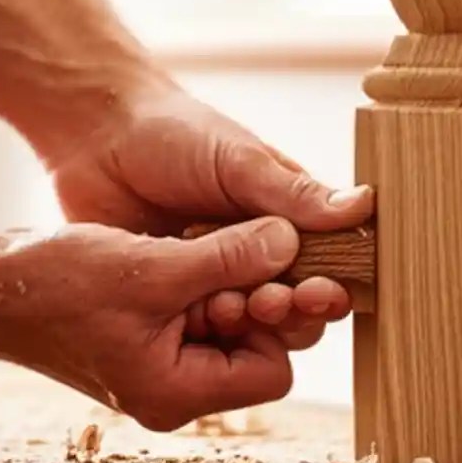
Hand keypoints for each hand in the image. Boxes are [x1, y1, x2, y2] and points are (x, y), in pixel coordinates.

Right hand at [0, 217, 306, 430]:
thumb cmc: (57, 284)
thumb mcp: (154, 267)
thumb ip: (230, 257)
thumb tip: (290, 240)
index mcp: (177, 393)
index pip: (273, 371)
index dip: (273, 320)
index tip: (250, 275)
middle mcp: (173, 390)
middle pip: (253, 348)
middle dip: (247, 296)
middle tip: (221, 255)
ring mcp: (158, 366)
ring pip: (225, 326)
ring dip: (220, 282)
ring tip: (188, 251)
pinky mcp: (144, 341)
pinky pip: (193, 314)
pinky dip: (194, 281)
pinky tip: (172, 251)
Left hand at [45, 82, 373, 349]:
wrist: (96, 136)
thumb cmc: (175, 133)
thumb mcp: (239, 161)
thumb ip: (294, 194)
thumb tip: (365, 205)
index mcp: (289, 217)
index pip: (330, 265)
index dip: (331, 285)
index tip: (320, 291)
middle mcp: (260, 253)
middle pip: (297, 306)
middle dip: (291, 312)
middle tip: (269, 302)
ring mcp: (217, 277)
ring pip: (251, 323)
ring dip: (250, 323)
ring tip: (227, 305)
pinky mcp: (176, 294)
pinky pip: (200, 328)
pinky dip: (205, 328)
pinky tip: (194, 315)